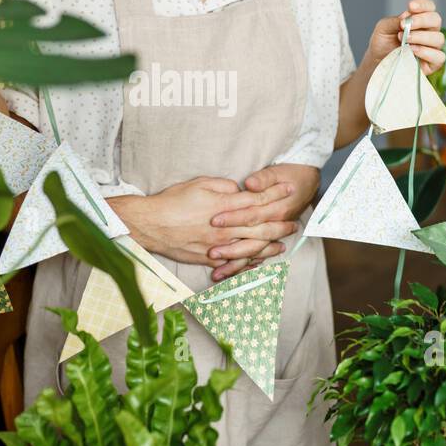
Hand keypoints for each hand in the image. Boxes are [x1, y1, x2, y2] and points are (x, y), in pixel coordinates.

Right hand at [108, 177, 298, 274]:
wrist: (151, 225)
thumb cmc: (173, 201)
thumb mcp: (199, 183)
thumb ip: (223, 186)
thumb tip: (239, 190)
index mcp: (223, 206)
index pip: (257, 200)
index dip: (275, 194)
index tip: (289, 189)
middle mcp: (225, 228)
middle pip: (261, 227)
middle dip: (280, 224)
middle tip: (294, 222)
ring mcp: (218, 246)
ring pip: (251, 247)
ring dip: (270, 246)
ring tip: (282, 244)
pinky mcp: (209, 258)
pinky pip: (234, 262)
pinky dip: (249, 262)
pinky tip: (258, 260)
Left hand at [207, 164, 319, 279]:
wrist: (309, 182)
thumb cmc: (291, 175)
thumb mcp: (278, 172)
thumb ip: (263, 178)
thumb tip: (249, 184)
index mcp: (278, 209)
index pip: (252, 215)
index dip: (233, 218)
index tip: (214, 221)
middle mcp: (276, 225)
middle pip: (252, 240)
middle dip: (231, 248)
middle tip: (211, 252)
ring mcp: (274, 234)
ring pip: (254, 254)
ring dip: (236, 264)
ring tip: (217, 273)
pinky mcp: (270, 239)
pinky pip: (257, 257)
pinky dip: (243, 267)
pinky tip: (228, 273)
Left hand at [367, 0, 445, 75]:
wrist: (377, 62)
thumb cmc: (382, 44)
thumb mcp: (383, 28)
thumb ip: (394, 21)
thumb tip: (407, 16)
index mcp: (420, 20)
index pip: (429, 8)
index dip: (423, 5)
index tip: (410, 6)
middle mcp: (429, 32)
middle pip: (436, 20)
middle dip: (422, 20)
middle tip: (405, 25)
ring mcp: (432, 48)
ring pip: (438, 38)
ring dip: (421, 36)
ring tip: (405, 39)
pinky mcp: (432, 64)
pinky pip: (439, 56)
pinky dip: (426, 52)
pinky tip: (412, 50)